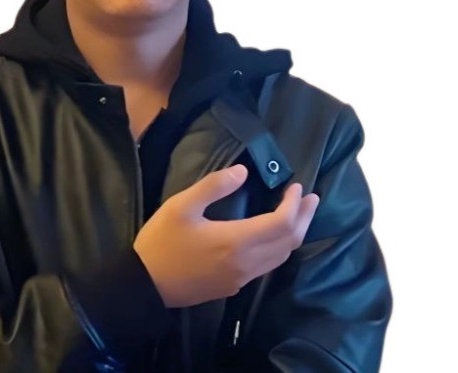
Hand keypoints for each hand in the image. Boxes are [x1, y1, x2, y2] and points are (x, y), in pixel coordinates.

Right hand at [133, 165, 318, 307]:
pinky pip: (268, 266)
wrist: (146, 285)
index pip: (281, 224)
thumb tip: (244, 172)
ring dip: (294, 234)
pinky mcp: (233, 285)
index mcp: (236, 241)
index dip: (294, 205)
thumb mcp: (182, 205)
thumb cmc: (162, 241)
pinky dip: (280, 247)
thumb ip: (214, 186)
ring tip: (299, 214)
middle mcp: (246, 263)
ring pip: (281, 257)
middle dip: (304, 218)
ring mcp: (241, 277)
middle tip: (311, 198)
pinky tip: (274, 236)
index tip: (296, 187)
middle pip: (289, 242)